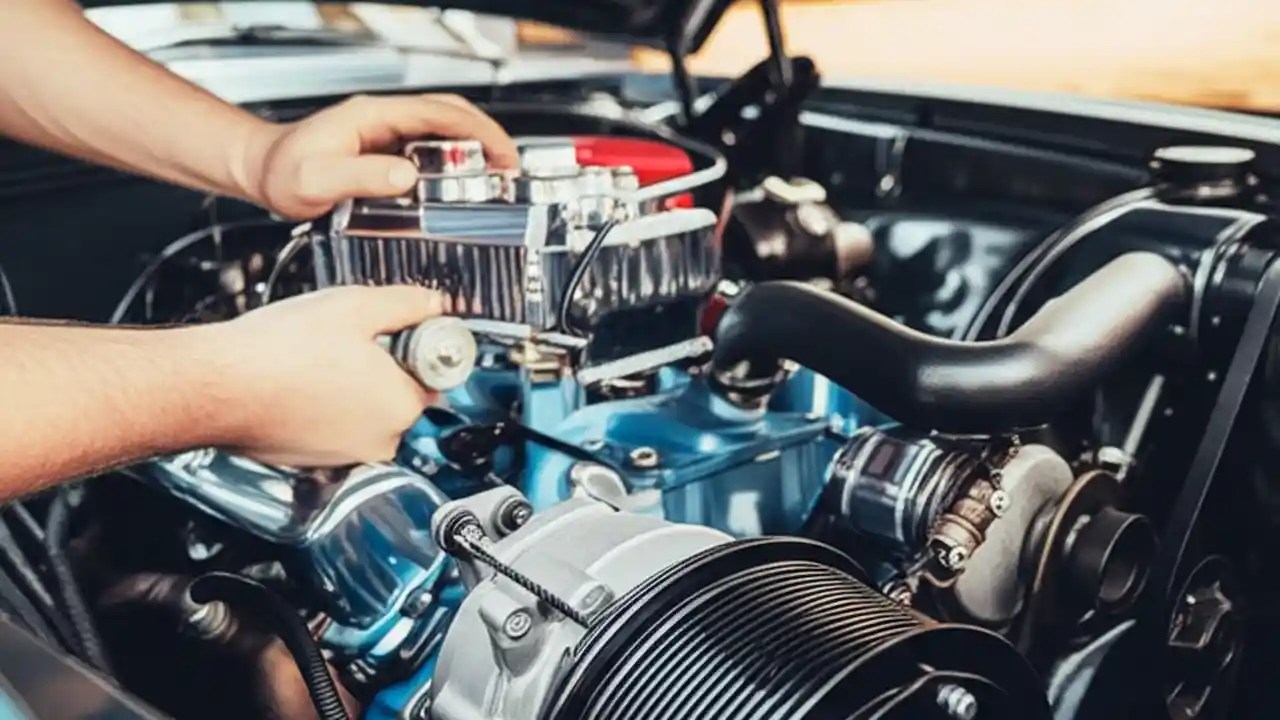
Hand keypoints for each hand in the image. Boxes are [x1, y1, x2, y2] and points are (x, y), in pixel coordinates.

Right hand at [199, 285, 443, 466]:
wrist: (215, 385)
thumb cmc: (279, 352)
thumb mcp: (357, 306)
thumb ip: (407, 304)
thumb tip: (432, 304)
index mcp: (401, 406)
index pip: (432, 376)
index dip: (416, 347)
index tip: (396, 332)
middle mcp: (380, 441)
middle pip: (399, 395)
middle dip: (382, 367)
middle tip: (348, 340)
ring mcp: (345, 455)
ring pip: (364, 412)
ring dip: (350, 387)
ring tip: (316, 359)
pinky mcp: (312, 460)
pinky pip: (331, 428)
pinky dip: (321, 406)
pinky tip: (299, 381)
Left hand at [243, 93, 518, 219]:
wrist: (261, 171)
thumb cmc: (282, 173)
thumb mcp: (316, 181)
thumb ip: (361, 177)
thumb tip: (406, 176)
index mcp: (373, 116)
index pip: (441, 113)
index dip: (479, 132)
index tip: (502, 155)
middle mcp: (384, 117)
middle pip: (452, 114)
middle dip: (488, 137)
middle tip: (511, 168)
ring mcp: (386, 131)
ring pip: (445, 128)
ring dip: (475, 147)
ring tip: (497, 175)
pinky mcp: (386, 148)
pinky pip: (431, 145)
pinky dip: (456, 159)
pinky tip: (463, 181)